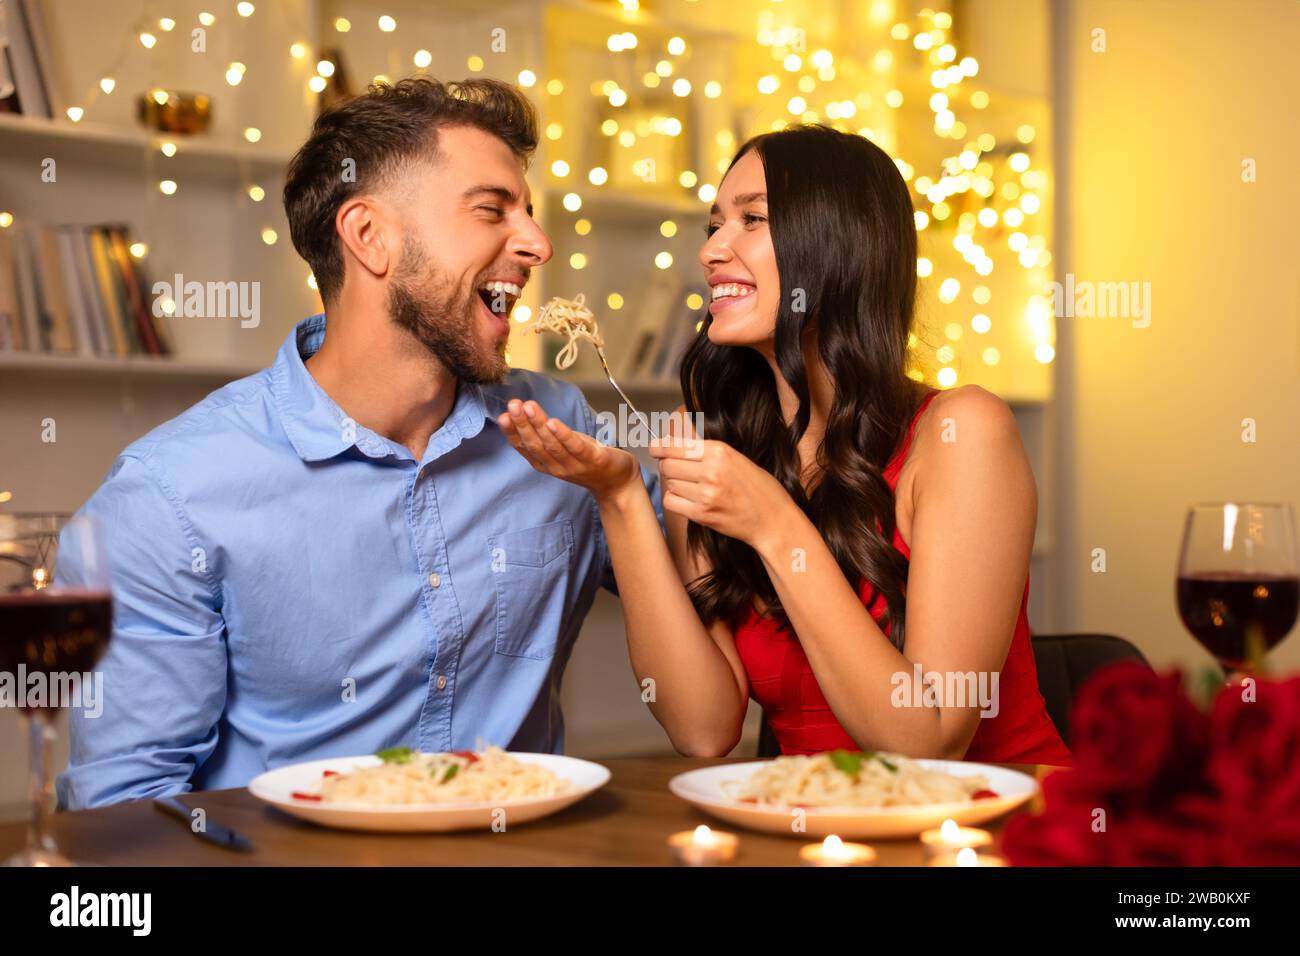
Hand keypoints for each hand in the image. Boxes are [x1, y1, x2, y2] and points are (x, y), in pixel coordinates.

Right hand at [497, 399, 640, 500]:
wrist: (618, 482)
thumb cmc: (587, 460)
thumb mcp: (561, 448)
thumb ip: (543, 436)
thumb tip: (524, 412)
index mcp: (546, 463)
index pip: (524, 447)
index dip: (512, 433)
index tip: (503, 416)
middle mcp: (556, 467)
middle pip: (535, 444)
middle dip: (522, 424)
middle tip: (513, 405)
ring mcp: (574, 465)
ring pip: (551, 444)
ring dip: (538, 424)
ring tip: (529, 407)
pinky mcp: (593, 460)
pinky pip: (575, 447)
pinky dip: (563, 435)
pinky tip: (553, 422)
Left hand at [649, 434, 793, 546]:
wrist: (772, 519)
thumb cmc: (758, 488)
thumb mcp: (737, 459)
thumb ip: (709, 452)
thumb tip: (677, 445)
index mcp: (720, 451)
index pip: (677, 446)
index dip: (660, 447)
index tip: (654, 448)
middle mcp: (711, 470)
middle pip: (668, 465)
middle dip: (669, 466)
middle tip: (678, 471)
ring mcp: (705, 494)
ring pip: (670, 483)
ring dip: (676, 484)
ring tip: (693, 488)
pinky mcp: (702, 514)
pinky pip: (672, 502)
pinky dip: (675, 500)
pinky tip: (687, 500)